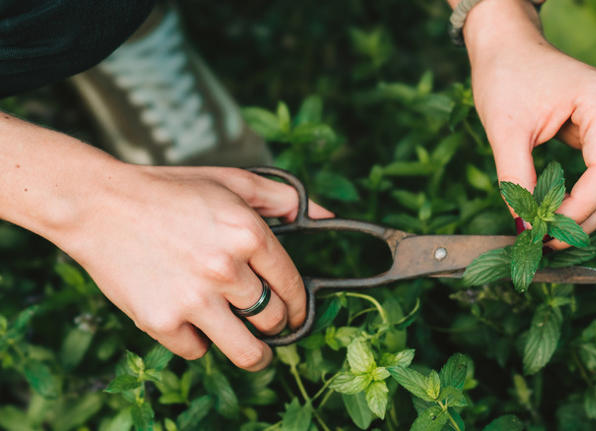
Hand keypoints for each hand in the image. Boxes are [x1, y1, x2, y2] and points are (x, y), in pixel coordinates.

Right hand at [57, 164, 332, 370]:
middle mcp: (226, 269)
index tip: (297, 312)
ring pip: (248, 350)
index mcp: (248, 234)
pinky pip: (197, 351)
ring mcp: (193, 299)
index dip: (300, 303)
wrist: (98, 204)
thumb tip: (327, 216)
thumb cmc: (169, 191)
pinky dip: (198, 342)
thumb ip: (283, 198)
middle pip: (275, 319)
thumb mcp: (232, 181)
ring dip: (257, 354)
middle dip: (279, 325)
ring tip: (257, 351)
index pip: (293, 285)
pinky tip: (192, 324)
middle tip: (273, 325)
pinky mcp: (161, 322)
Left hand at [464, 0, 595, 248]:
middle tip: (546, 240)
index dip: (579, 211)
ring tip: (556, 231)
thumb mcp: (504, 130)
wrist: (508, 48)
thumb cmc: (505, 77)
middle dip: (587, 220)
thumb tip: (525, 226)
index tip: (546, 233)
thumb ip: (515, 179)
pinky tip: (565, 213)